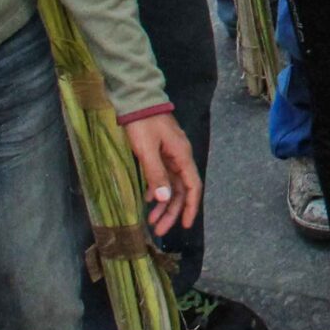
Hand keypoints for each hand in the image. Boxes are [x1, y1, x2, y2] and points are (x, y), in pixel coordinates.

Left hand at [124, 113, 202, 234]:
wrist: (136, 100)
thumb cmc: (142, 124)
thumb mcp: (147, 150)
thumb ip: (155, 174)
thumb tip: (164, 199)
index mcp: (181, 156)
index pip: (192, 187)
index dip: (190, 207)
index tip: (185, 226)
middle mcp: (180, 157)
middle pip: (181, 190)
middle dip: (171, 211)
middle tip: (159, 230)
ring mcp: (170, 154)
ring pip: (171, 184)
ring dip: (163, 203)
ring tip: (151, 220)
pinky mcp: (160, 151)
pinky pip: (162, 176)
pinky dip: (156, 189)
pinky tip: (147, 199)